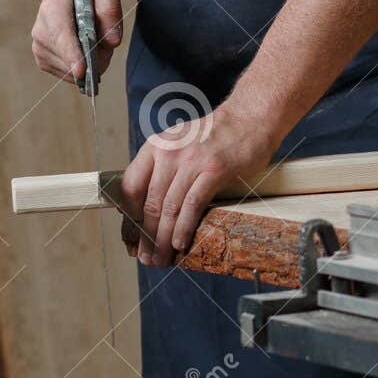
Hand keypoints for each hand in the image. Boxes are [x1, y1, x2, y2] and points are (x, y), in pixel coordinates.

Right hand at [30, 0, 122, 83]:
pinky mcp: (44, 61)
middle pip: (70, 58)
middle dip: (94, 57)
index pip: (61, 35)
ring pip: (73, 70)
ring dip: (90, 61)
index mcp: (53, 8)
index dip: (71, 54)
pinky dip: (83, 66)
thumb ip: (111, 8)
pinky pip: (70, 74)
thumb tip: (113, 42)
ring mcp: (39, 48)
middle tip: (104, 38)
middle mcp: (40, 30)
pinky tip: (84, 48)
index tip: (81, 70)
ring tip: (92, 38)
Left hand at [118, 101, 276, 266]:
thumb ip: (163, 167)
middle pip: (150, 203)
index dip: (128, 217)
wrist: (250, 118)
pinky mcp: (214, 170)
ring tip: (161, 258)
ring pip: (169, 209)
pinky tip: (180, 243)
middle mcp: (169, 153)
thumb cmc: (216, 136)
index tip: (132, 237)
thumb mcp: (179, 143)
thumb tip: (149, 206)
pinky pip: (192, 206)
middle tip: (146, 257)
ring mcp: (192, 161)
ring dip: (163, 239)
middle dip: (146, 236)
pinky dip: (183, 228)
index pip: (130, 186)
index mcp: (155, 146)